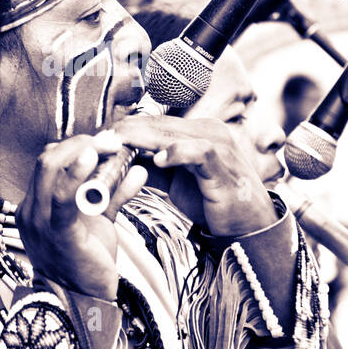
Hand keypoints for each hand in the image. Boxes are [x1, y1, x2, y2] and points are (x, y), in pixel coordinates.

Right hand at [16, 135, 148, 300]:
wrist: (86, 302)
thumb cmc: (88, 262)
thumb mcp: (98, 220)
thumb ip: (112, 194)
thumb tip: (132, 170)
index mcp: (37, 206)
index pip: (49, 162)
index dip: (76, 145)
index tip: (104, 141)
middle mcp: (33, 211)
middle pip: (48, 158)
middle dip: (81, 142)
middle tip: (110, 139)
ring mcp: (41, 222)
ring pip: (50, 168)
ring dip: (83, 150)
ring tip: (109, 145)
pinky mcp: (58, 234)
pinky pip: (62, 198)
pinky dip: (77, 175)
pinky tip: (93, 159)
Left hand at [113, 114, 276, 237]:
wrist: (248, 225)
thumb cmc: (214, 201)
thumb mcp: (176, 182)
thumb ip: (153, 168)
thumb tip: (123, 160)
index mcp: (197, 131)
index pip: (154, 123)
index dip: (126, 129)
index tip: (101, 139)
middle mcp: (207, 130)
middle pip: (158, 125)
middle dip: (126, 132)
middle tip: (99, 141)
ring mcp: (217, 143)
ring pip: (171, 134)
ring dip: (140, 140)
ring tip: (116, 145)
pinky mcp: (222, 162)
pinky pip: (196, 151)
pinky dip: (176, 153)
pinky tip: (157, 159)